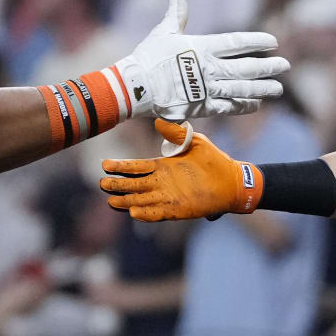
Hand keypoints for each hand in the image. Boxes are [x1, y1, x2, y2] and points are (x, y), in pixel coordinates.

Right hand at [100, 119, 261, 220]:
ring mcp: (168, 197)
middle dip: (119, 184)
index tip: (105, 165)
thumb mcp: (194, 141)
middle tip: (103, 183)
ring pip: (142, 200)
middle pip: (134, 185)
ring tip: (112, 200)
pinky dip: (146, 213)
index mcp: (163, 166)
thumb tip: (157, 122)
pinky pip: (158, 212)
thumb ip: (176, 134)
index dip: (121, 166)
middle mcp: (162, 183)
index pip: (137, 167)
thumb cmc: (214, 160)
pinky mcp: (178, 209)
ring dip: (127, 201)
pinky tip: (134, 213)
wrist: (232, 180)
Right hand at [116, 0, 287, 120]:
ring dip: (261, 88)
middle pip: (245, 68)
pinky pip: (227, 107)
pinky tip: (256, 104)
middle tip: (285, 66)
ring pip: (241, 89)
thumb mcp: (163, 32)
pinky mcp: (201, 107)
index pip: (235, 43)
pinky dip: (243, 105)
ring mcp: (207, 89)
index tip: (273, 41)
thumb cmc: (147, 57)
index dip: (256, 41)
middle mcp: (209, 68)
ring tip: (278, 88)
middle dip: (267, 67)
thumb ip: (176, 14)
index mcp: (201, 47)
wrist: (134, 87)